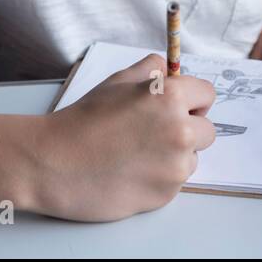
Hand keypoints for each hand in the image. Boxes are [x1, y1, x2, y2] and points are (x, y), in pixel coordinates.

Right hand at [31, 54, 216, 220]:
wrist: (53, 164)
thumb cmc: (82, 121)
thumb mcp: (116, 82)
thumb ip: (150, 70)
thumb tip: (168, 67)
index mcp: (170, 97)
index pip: (207, 94)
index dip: (193, 99)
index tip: (182, 106)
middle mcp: (179, 131)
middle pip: (207, 130)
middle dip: (188, 129)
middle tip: (155, 132)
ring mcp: (175, 166)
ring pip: (192, 158)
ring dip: (175, 156)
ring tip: (137, 153)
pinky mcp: (166, 194)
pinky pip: (175, 181)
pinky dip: (160, 178)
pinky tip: (131, 171)